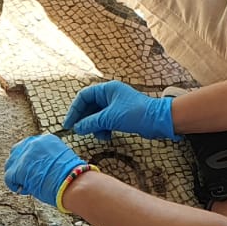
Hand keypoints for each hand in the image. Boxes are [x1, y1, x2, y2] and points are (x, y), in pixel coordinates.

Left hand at [4, 134, 89, 206]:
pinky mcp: (19, 168)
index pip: (29, 145)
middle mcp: (34, 143)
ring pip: (10, 164)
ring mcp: (25, 155)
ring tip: (27, 185)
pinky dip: (14, 185)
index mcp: (46, 139)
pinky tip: (25, 190)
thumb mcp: (60, 159)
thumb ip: (47, 159)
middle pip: (16, 152)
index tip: (32, 168)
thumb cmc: (72, 177)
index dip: (28, 159)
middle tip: (26, 177)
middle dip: (19, 165)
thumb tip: (37, 168)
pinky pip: (9, 177)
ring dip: (16, 175)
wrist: (74, 183)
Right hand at [63, 81, 177, 141]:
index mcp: (107, 89)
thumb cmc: (136, 113)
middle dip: (85, 121)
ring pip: (96, 116)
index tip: (69, 124)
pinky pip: (105, 121)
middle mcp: (109, 95)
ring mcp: (114, 105)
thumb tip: (77, 128)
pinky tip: (107, 135)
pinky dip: (103, 129)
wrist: (157, 120)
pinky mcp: (119, 115)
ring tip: (99, 135)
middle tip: (80, 132)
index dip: (74, 110)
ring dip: (95, 127)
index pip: (83, 97)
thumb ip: (91, 123)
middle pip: (89, 107)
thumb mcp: (110, 118)